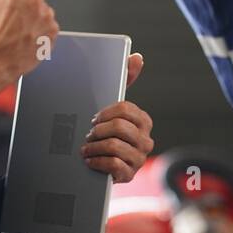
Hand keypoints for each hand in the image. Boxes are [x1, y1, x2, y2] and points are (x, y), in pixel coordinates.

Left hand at [80, 53, 152, 182]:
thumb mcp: (113, 109)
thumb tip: (137, 57)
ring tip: (86, 148)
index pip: (125, 110)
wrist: (98, 165)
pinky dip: (96, 161)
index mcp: (144, 121)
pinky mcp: (129, 175)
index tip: (94, 118)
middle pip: (118, 127)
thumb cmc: (106, 133)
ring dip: (94, 147)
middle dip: (97, 131)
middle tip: (88, 135)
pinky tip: (89, 161)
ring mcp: (139, 159)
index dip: (104, 113)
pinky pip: (113, 165)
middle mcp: (146, 140)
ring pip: (114, 146)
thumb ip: (124, 81)